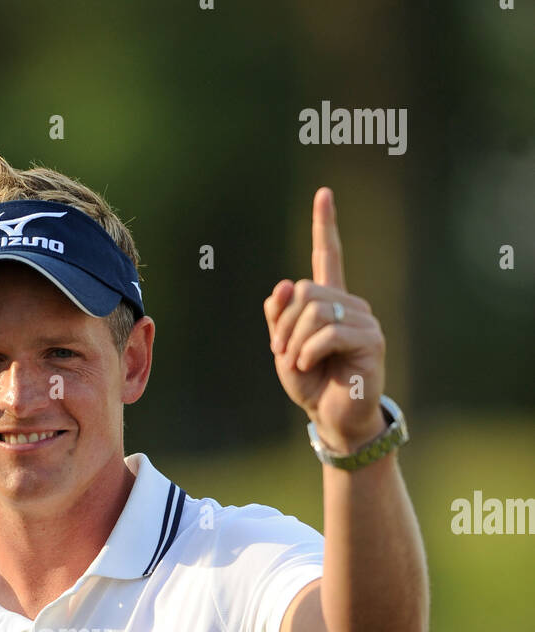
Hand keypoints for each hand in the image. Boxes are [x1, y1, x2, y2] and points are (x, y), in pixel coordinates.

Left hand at [264, 187, 386, 453]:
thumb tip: (283, 285)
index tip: (323, 194)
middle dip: (285, 324)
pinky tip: (308, 365)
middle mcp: (350, 304)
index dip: (325, 226)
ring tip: (297, 364)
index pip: (327, 257)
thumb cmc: (310, 382)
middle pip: (306, 291)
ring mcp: (364, 320)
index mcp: (329, 302)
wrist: (332, 417)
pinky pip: (329, 332)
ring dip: (295, 341)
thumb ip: (279, 317)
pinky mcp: (371, 340)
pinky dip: (309, 350)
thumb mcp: (283, 348)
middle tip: (281, 352)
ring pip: (315, 311)